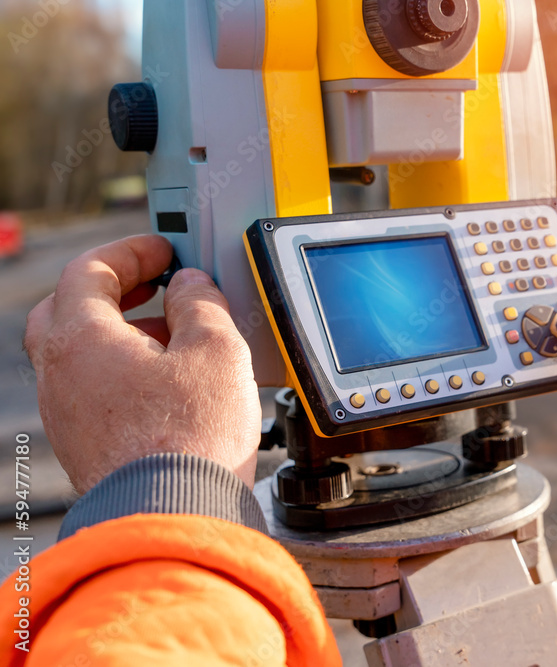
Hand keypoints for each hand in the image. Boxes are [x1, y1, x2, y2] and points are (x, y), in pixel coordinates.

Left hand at [23, 235, 260, 492]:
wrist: (175, 514)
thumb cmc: (190, 436)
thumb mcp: (216, 349)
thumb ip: (202, 304)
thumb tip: (193, 287)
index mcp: (81, 338)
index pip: (89, 270)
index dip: (131, 251)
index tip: (163, 250)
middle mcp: (59, 374)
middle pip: (67, 310)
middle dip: (111, 290)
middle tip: (151, 285)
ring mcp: (65, 414)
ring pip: (80, 354)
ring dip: (121, 333)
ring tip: (173, 338)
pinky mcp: (84, 446)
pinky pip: (92, 391)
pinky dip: (122, 372)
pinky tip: (167, 385)